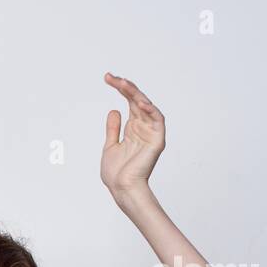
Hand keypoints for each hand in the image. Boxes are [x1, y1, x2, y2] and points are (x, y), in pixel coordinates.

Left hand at [100, 73, 164, 194]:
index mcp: (133, 127)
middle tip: (113, 78)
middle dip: (126, 87)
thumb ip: (113, 129)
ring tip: (123, 84)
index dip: (121, 89)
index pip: (129, 102)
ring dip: (136, 94)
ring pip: (147, 107)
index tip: (108, 78)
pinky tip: (141, 102)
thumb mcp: (110, 146)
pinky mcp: (157, 140)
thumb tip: (114, 110)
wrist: (121, 189)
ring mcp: (151, 133)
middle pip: (137, 100)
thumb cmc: (116, 173)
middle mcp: (143, 127)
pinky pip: (158, 120)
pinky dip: (152, 110)